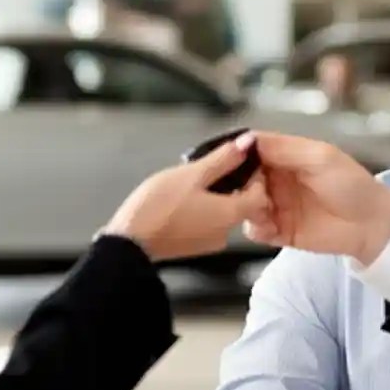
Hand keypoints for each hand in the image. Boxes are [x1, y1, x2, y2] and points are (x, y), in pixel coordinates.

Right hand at [102, 135, 269, 261]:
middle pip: (242, 203)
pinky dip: (202, 209)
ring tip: (189, 182)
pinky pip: (207, 222)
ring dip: (214, 196)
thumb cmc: (159, 206)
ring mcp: (209, 242)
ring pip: (223, 212)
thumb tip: (247, 142)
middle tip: (208, 167)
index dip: (253, 174)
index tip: (236, 160)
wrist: (129, 243)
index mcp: (231, 213)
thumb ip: (223, 158)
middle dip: (231, 183)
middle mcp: (226, 232)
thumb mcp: (192, 174)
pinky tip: (180, 200)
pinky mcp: (193, 247)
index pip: (261, 193)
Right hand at [245, 131, 389, 264]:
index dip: (238, 153)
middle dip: (241, 184)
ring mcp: (277, 206)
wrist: (372, 225)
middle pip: (242, 177)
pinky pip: (254, 230)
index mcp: (286, 157)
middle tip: (254, 190)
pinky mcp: (279, 232)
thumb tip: (246, 140)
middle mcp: (277, 180)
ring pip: (244, 204)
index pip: (252, 149)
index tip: (230, 160)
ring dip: (247, 207)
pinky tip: (270, 227)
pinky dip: (256, 228)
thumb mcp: (319, 157)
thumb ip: (283, 148)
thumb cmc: (352, 185)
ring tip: (264, 209)